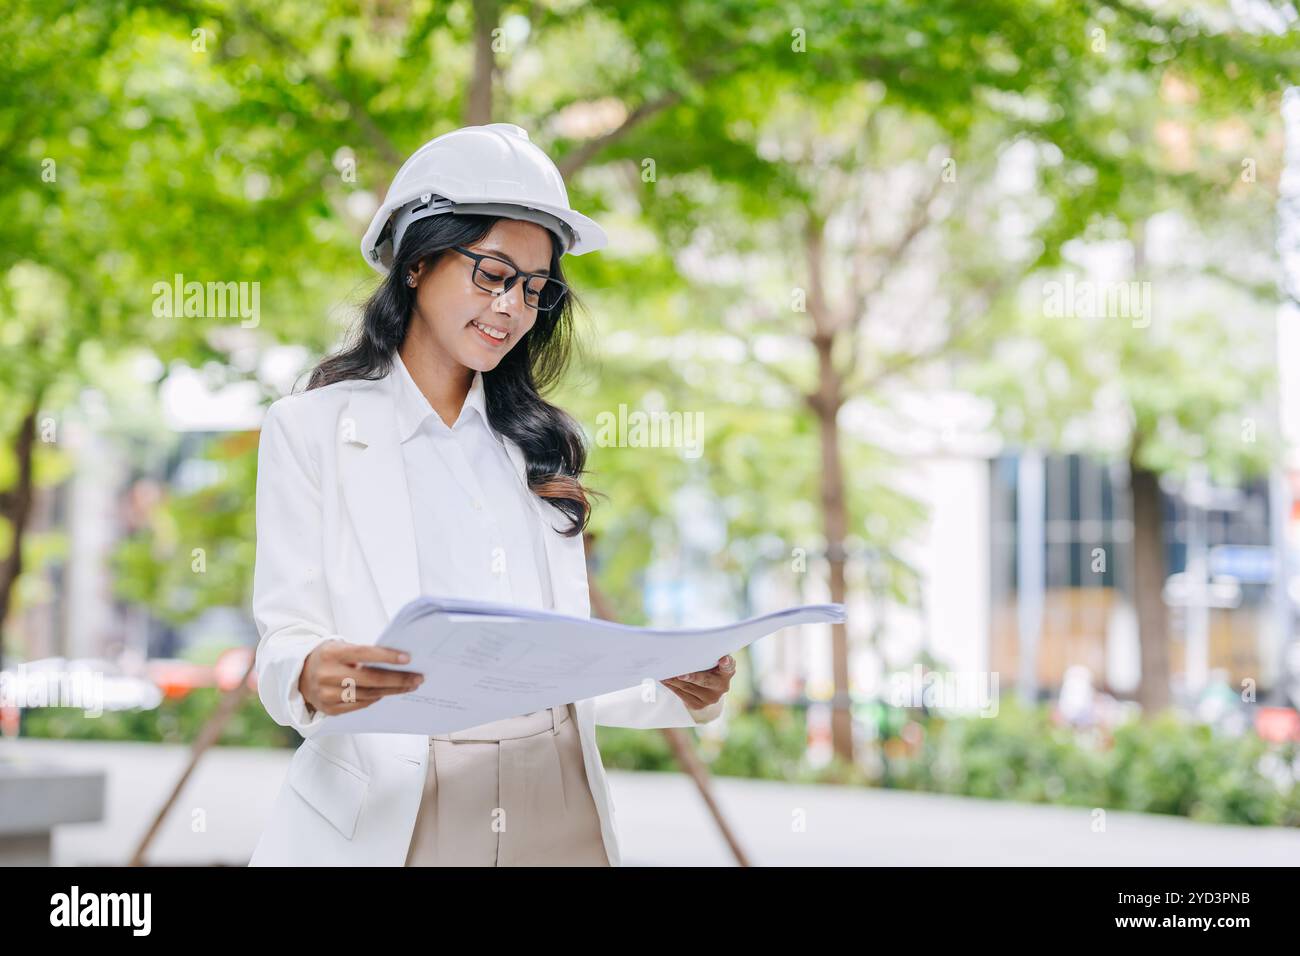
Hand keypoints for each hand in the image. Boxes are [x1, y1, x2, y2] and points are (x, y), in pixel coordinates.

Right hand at [299, 639, 423, 715]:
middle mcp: (328, 674)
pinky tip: (387, 693)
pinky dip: (375, 699)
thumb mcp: (340, 647)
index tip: (408, 659)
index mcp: (332, 653)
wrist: (299, 675)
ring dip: (391, 691)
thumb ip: (362, 653)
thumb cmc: (328, 657)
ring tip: (408, 686)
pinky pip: (360, 705)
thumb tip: (397, 661)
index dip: (387, 657)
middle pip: (371, 679)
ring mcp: (327, 694)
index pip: (365, 654)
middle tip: (417, 678)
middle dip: (398, 679)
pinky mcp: (329, 710)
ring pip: (368, 695)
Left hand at [662, 655, 734, 709]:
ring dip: (674, 679)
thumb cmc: (709, 668)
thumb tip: (686, 646)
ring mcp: (710, 698)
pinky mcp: (698, 705)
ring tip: (664, 672)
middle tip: (681, 674)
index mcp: (727, 672)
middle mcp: (721, 686)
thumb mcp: (713, 661)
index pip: (729, 666)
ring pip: (688, 687)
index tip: (723, 659)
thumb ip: (706, 655)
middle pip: (705, 680)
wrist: (709, 691)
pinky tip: (664, 679)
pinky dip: (671, 685)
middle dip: (692, 677)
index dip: (727, 663)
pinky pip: (681, 694)